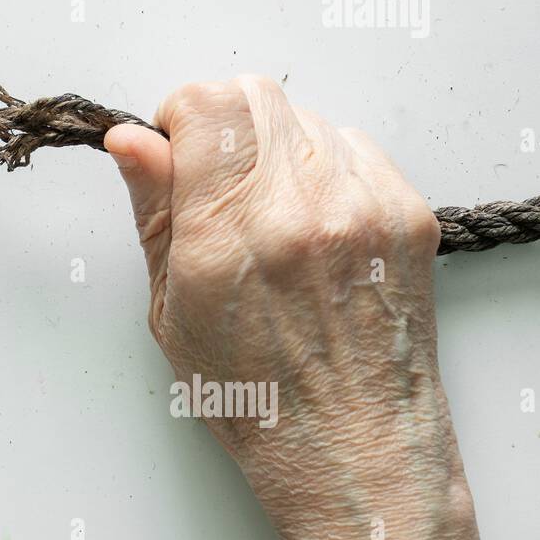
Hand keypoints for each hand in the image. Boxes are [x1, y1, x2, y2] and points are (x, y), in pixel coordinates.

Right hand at [105, 76, 484, 539]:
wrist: (354, 445)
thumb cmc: (254, 395)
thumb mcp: (171, 309)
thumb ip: (153, 210)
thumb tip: (132, 139)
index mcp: (229, 235)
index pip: (206, 102)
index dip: (179, 116)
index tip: (175, 150)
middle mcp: (302, 209)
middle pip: (254, 93)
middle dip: (222, 121)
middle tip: (215, 180)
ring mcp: (363, 207)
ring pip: (304, 115)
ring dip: (273, 143)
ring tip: (267, 212)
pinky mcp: (407, 212)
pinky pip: (353, 143)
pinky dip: (323, 165)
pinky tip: (311, 221)